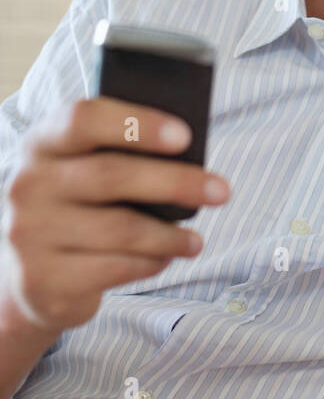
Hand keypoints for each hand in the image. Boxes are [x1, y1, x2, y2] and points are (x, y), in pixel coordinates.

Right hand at [0, 96, 230, 333]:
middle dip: (176, 183)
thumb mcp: (85, 169)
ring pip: (120, 229)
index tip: (185, 136)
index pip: (85, 118)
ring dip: (170, 235)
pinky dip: (149, 263)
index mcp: (43, 143)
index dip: (137, 124)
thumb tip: (190, 157)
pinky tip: (164, 258)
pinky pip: (114, 268)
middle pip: (112, 175)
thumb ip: (121, 154)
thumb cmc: (78, 205)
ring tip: (196, 240)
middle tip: (221, 191)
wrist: (30, 273)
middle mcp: (28, 185)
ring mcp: (30, 234)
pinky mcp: (43, 280)